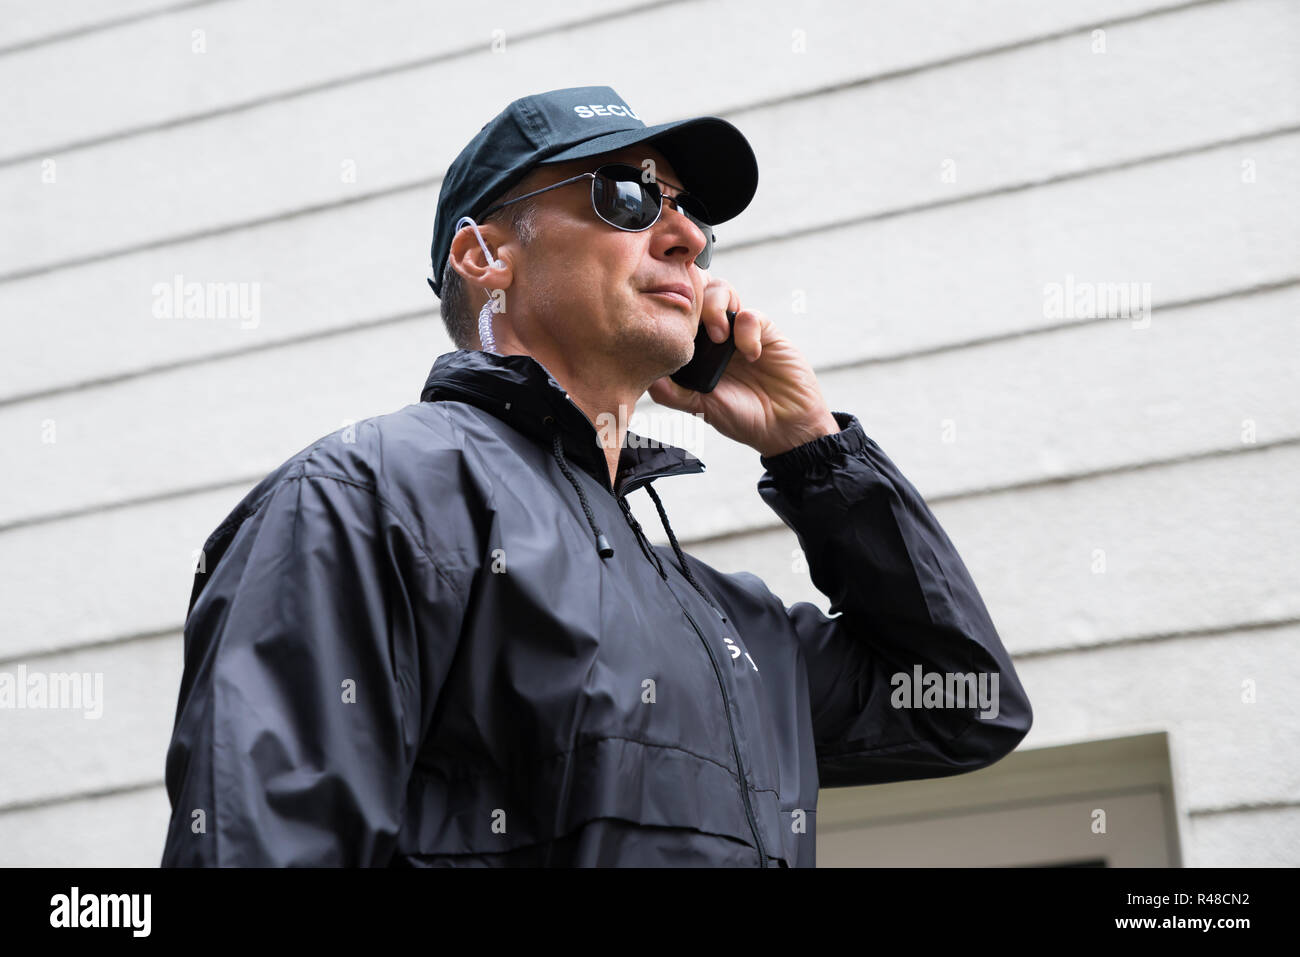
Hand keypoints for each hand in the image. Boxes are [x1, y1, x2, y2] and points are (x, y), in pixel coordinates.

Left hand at [647, 274, 839, 456]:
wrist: (784, 429)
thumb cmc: (742, 418)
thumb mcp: (699, 408)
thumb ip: (671, 392)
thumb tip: (645, 375)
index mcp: (694, 348)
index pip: (675, 312)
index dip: (667, 308)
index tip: (664, 324)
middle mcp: (714, 333)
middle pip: (695, 290)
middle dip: (689, 296)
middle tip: (690, 323)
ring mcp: (739, 329)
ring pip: (720, 290)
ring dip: (715, 308)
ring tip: (718, 338)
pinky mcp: (765, 330)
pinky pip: (749, 314)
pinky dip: (746, 330)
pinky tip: (750, 355)